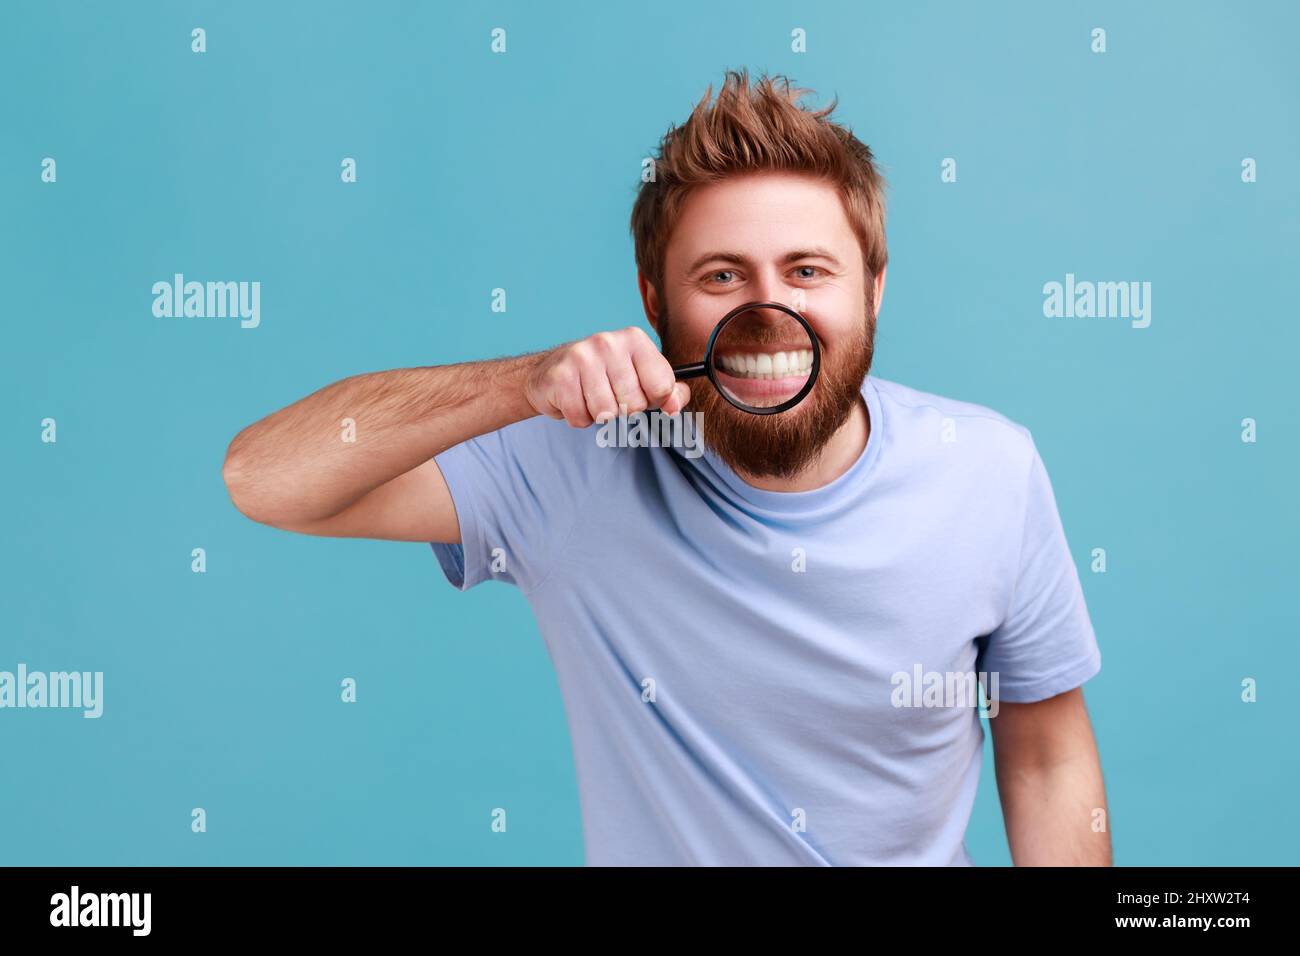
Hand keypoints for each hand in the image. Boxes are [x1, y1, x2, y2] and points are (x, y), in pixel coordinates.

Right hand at [524, 326, 690, 426]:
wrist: (550, 371)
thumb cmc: (603, 376)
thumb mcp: (640, 376)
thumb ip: (668, 390)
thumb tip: (674, 405)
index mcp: (635, 339)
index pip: (662, 387)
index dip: (653, 399)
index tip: (640, 392)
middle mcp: (608, 342)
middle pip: (635, 404)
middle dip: (623, 409)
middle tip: (609, 394)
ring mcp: (582, 357)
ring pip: (607, 414)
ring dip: (598, 415)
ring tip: (590, 396)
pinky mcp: (560, 377)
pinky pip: (581, 418)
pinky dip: (578, 417)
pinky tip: (574, 399)